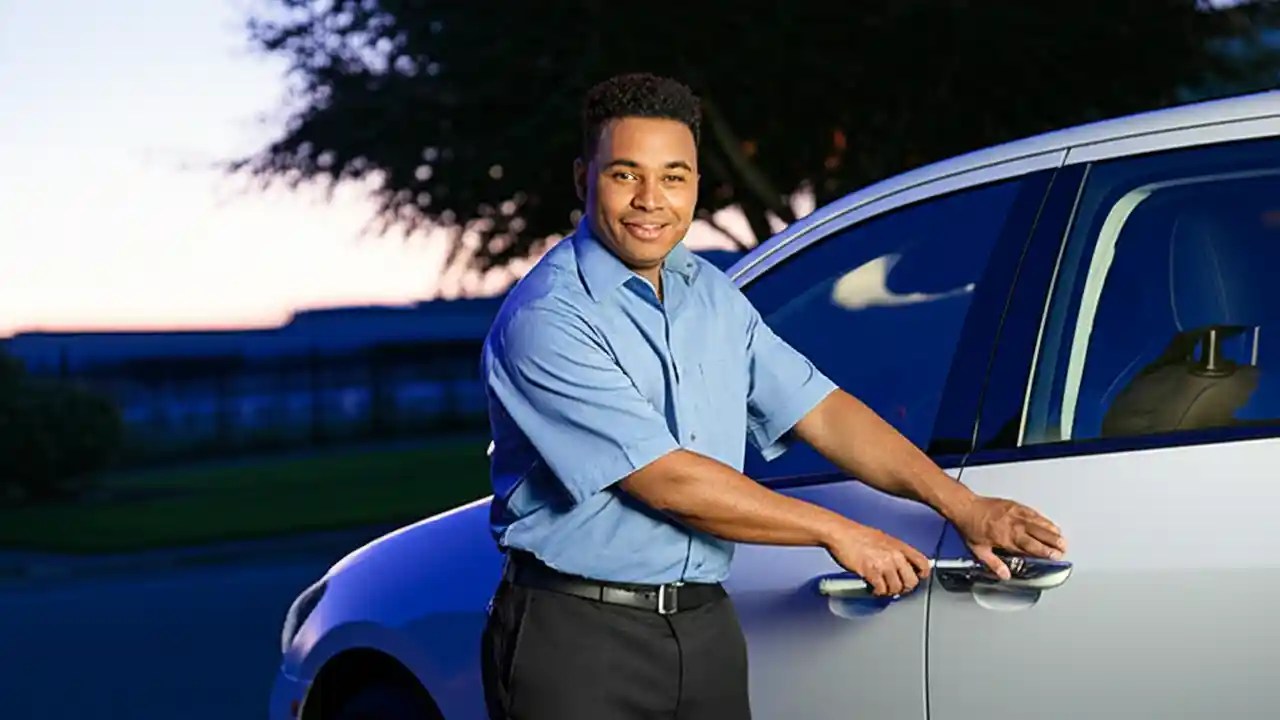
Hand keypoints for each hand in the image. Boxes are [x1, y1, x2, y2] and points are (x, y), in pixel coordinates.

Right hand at [825, 523, 931, 596]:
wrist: (840, 533)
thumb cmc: (856, 534)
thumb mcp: (882, 538)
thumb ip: (894, 551)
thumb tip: (899, 564)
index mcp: (899, 545)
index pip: (923, 564)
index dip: (921, 575)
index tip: (915, 578)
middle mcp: (895, 555)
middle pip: (911, 581)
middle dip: (903, 587)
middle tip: (895, 587)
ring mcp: (884, 564)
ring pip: (896, 588)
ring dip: (888, 591)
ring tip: (881, 587)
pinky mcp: (871, 572)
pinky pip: (881, 589)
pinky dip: (876, 591)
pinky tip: (872, 587)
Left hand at [951, 496, 1067, 579]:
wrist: (965, 506)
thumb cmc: (970, 527)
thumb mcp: (979, 550)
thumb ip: (994, 564)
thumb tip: (1005, 575)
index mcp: (1005, 539)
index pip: (1030, 548)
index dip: (1044, 553)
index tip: (1054, 557)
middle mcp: (1013, 526)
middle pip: (1038, 535)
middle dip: (1053, 543)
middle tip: (1063, 549)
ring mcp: (1015, 514)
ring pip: (1039, 523)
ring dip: (1052, 531)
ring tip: (1062, 539)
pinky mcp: (1015, 505)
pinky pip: (1033, 513)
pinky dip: (1043, 520)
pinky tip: (1050, 525)